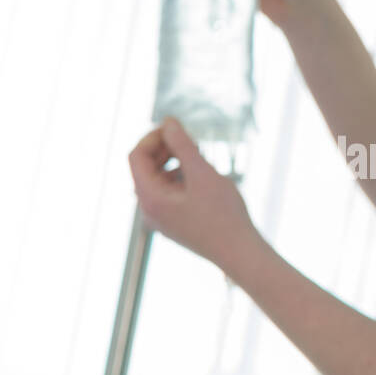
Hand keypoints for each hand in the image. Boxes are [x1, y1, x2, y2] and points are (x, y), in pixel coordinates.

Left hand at [128, 117, 258, 268]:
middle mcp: (148, 210)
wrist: (239, 253)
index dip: (153, 137)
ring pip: (156, 179)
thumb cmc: (223, 215)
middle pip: (143, 167)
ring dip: (172, 162)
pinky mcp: (172, 223)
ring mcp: (159, 218)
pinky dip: (179, 177)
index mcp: (150, 198)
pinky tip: (200, 175)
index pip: (136, 156)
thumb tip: (168, 121)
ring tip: (197, 155)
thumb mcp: (202, 173)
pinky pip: (167, 192)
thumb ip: (182, 145)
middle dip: (162, 148)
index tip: (176, 128)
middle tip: (189, 139)